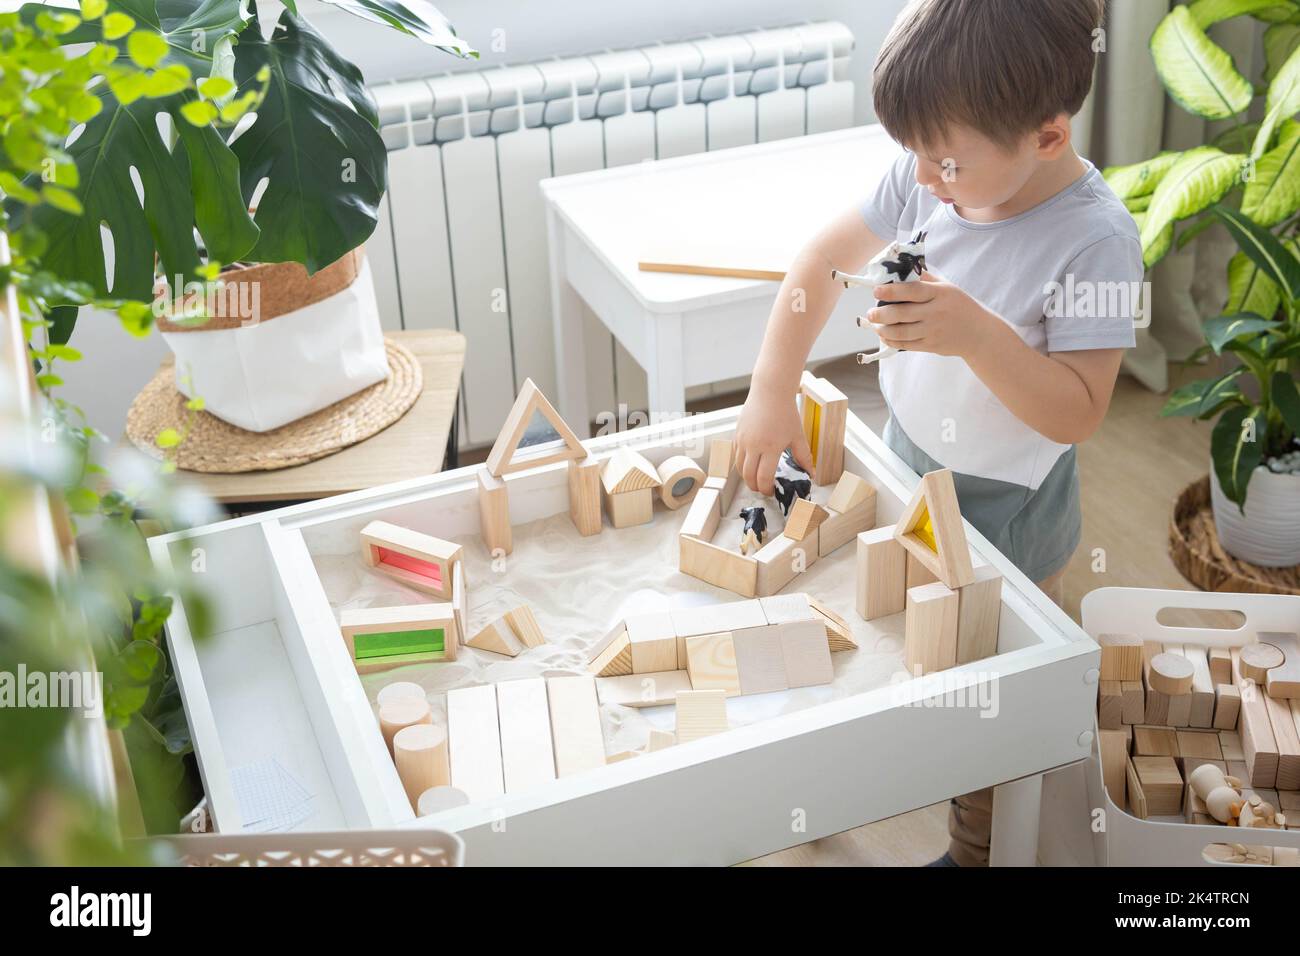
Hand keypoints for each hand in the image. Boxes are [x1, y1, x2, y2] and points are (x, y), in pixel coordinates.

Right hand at [734, 384, 813, 495]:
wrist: (770, 391)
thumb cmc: (785, 412)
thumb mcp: (797, 435)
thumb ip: (803, 456)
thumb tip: (810, 473)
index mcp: (770, 447)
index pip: (763, 477)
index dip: (766, 489)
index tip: (771, 491)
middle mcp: (753, 445)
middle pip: (748, 476)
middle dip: (755, 486)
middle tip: (762, 489)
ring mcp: (743, 440)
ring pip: (739, 467)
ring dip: (746, 476)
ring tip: (755, 478)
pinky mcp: (737, 434)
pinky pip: (736, 454)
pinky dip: (741, 463)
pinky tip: (750, 463)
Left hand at [867, 272, 995, 359]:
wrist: (980, 333)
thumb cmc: (961, 306)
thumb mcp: (948, 288)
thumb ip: (926, 280)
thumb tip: (902, 269)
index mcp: (940, 294)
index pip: (912, 290)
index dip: (891, 290)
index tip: (876, 290)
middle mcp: (935, 312)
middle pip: (902, 313)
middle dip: (881, 313)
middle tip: (870, 312)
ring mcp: (933, 330)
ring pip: (901, 331)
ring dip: (883, 329)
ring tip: (875, 325)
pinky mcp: (931, 345)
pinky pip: (906, 345)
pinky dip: (892, 341)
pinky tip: (885, 336)